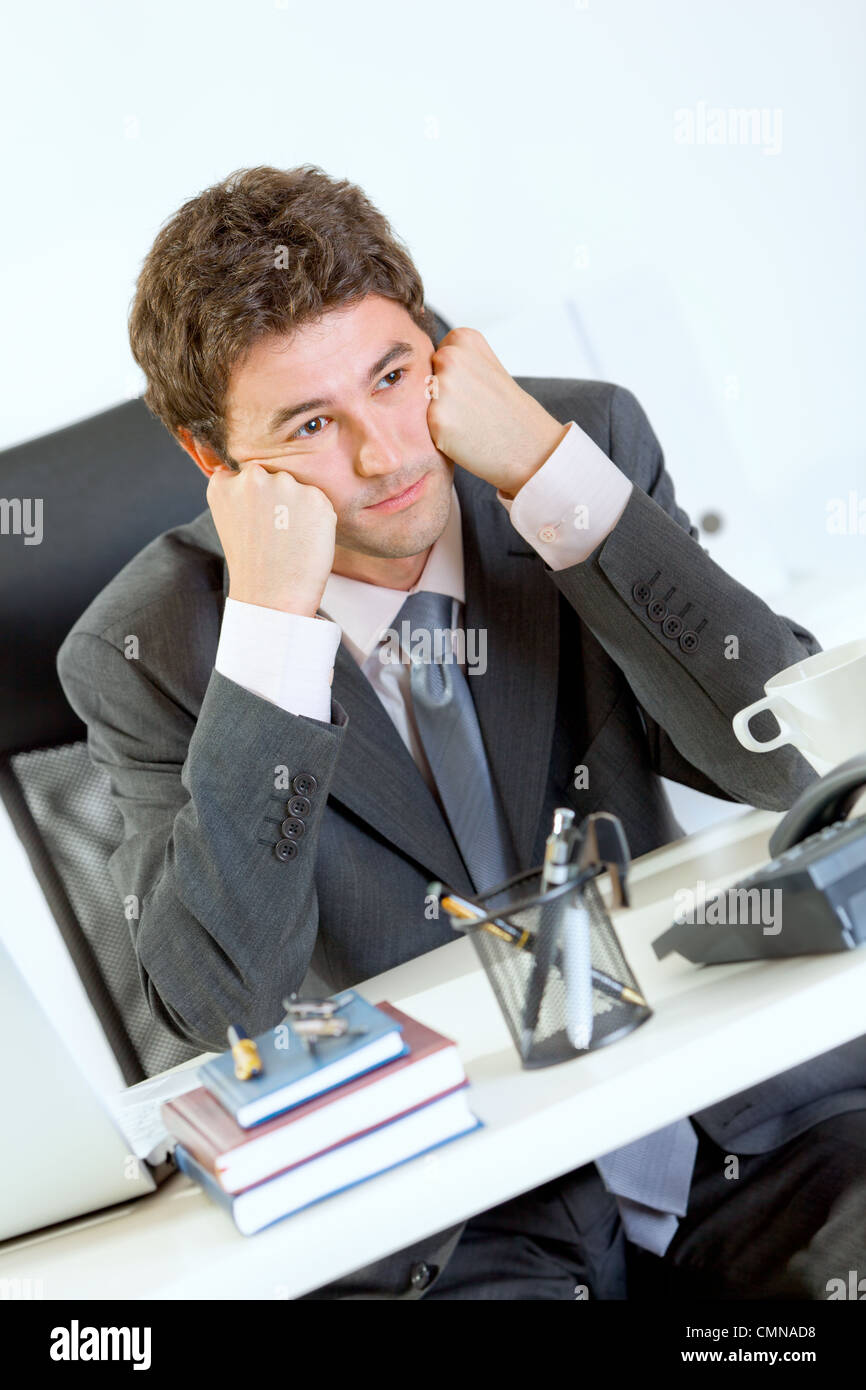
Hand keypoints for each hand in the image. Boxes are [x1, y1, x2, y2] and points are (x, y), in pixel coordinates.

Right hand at [207, 463, 336, 616]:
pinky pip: (320, 502)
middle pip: (275, 476)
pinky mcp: (316, 498)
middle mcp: (253, 477)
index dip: (255, 500)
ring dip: (299, 507)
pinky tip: (305, 541)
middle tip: (274, 534)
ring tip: (289, 540)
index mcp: (224, 483)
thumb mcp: (232, 520)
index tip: (254, 523)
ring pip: (298, 488)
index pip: (244, 475)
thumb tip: (256, 471)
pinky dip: (318, 520)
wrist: (272, 597)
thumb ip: (241, 493)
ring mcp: (285, 485)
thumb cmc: (252, 563)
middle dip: (278, 499)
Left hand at [425, 326, 568, 495]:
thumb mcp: (486, 367)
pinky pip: (425, 426)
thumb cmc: (508, 411)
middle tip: (473, 409)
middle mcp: (451, 356)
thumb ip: (457, 359)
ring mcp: (443, 386)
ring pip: (423, 402)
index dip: (454, 380)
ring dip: (439, 414)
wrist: (530, 446)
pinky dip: (441, 434)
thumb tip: (414, 363)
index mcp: (464, 338)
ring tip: (470, 422)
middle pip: (424, 377)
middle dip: (442, 395)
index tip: (476, 390)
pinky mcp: (436, 417)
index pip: (436, 357)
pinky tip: (465, 436)